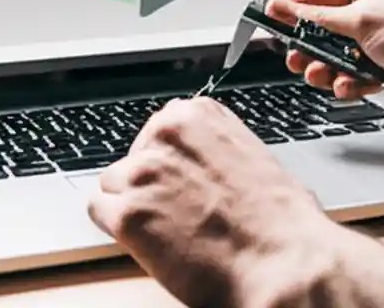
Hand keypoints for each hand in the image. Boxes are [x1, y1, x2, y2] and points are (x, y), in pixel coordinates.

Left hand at [86, 97, 356, 307]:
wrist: (284, 267)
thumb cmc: (282, 224)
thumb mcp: (254, 160)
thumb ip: (215, 151)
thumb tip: (204, 164)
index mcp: (197, 115)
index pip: (158, 129)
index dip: (166, 160)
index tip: (175, 179)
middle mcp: (164, 136)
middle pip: (132, 157)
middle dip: (147, 183)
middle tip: (174, 211)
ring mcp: (142, 174)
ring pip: (112, 184)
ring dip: (132, 205)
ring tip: (167, 230)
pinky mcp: (127, 214)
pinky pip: (99, 212)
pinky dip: (117, 229)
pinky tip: (148, 241)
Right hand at [267, 0, 383, 110]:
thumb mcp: (361, 19)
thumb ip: (315, 19)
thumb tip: (282, 9)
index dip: (294, 11)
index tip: (272, 24)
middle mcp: (376, 3)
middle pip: (326, 27)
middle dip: (311, 47)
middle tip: (296, 58)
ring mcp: (383, 35)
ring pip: (339, 54)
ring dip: (328, 68)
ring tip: (321, 76)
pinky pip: (357, 74)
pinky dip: (350, 82)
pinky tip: (348, 87)